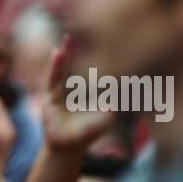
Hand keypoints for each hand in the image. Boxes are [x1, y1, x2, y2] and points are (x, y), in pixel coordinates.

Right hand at [41, 35, 115, 151]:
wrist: (68, 147)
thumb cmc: (89, 133)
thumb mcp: (107, 116)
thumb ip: (118, 102)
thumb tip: (132, 89)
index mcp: (86, 92)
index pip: (91, 72)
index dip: (95, 59)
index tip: (106, 44)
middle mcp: (71, 90)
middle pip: (73, 65)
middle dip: (74, 50)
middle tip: (75, 35)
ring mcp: (59, 93)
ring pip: (62, 69)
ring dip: (66, 54)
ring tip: (68, 38)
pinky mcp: (50, 98)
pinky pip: (52, 79)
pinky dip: (54, 67)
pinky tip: (57, 53)